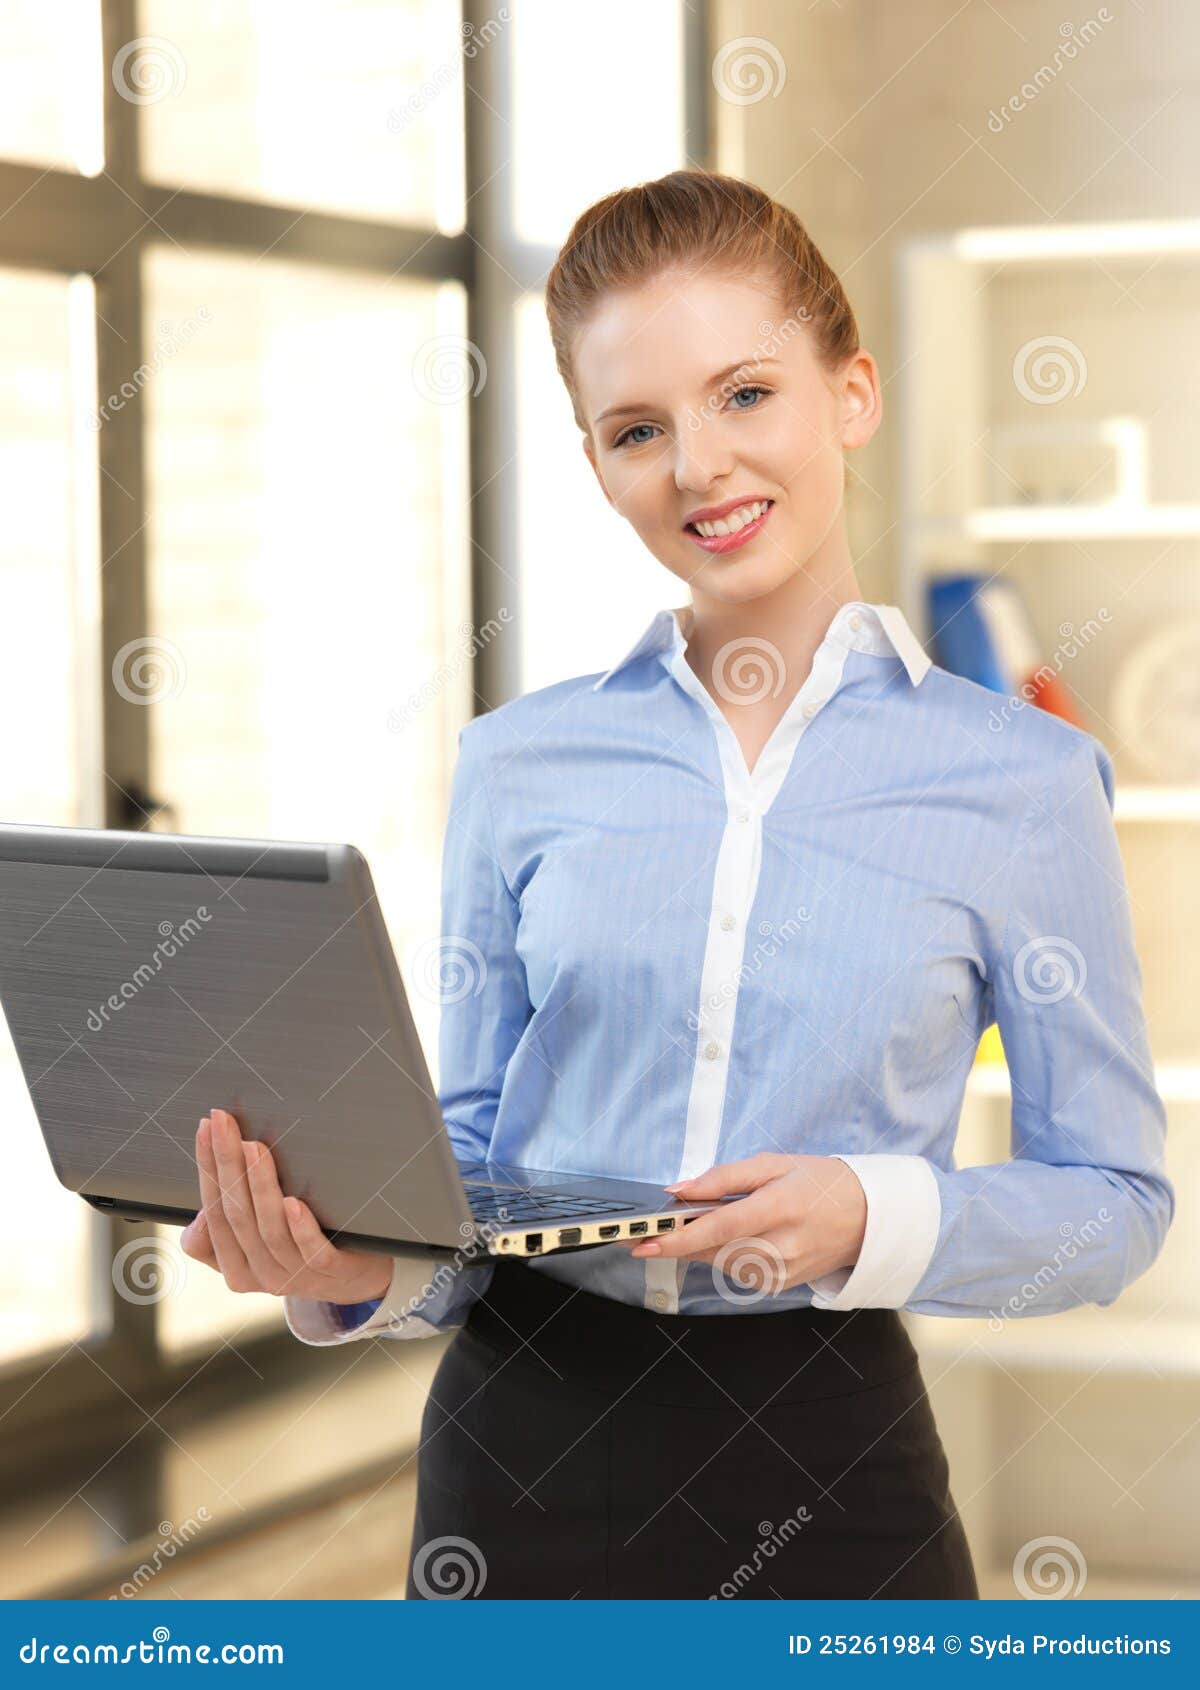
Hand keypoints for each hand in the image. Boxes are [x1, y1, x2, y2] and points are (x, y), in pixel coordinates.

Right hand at [179, 1108, 392, 1304]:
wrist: (360, 1278)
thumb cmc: (302, 1246)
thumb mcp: (258, 1242)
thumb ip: (224, 1230)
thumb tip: (201, 1212)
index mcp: (236, 1267)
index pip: (214, 1213)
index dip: (207, 1170)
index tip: (206, 1128)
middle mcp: (262, 1274)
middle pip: (236, 1216)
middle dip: (226, 1164)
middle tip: (222, 1123)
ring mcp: (297, 1276)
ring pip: (270, 1230)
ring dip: (260, 1186)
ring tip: (253, 1147)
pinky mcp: (331, 1273)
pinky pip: (312, 1253)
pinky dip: (300, 1227)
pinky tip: (293, 1202)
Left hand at [629, 1153, 866, 1294]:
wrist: (868, 1217)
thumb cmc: (819, 1182)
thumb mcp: (773, 1165)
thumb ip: (723, 1178)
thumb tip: (678, 1191)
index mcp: (779, 1208)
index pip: (718, 1228)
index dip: (677, 1237)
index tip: (643, 1242)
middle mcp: (781, 1246)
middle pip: (712, 1251)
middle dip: (679, 1240)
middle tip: (655, 1227)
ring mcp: (783, 1272)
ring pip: (721, 1264)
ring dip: (703, 1246)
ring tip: (707, 1224)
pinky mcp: (781, 1286)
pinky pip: (737, 1273)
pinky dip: (725, 1256)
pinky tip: (735, 1238)